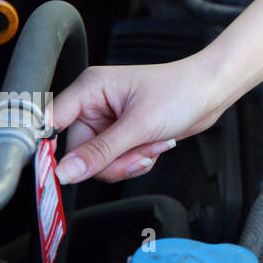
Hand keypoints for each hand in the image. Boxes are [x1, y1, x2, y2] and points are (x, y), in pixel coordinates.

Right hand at [49, 53, 229, 183]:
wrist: (213, 90)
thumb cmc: (183, 91)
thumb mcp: (140, 125)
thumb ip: (101, 152)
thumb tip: (65, 173)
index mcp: (90, 88)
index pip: (50, 122)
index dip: (48, 150)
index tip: (57, 174)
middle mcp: (95, 103)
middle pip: (79, 152)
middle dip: (111, 161)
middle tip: (138, 154)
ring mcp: (109, 120)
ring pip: (99, 162)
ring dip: (128, 161)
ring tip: (152, 144)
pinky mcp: (123, 134)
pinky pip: (116, 162)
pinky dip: (136, 160)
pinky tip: (156, 145)